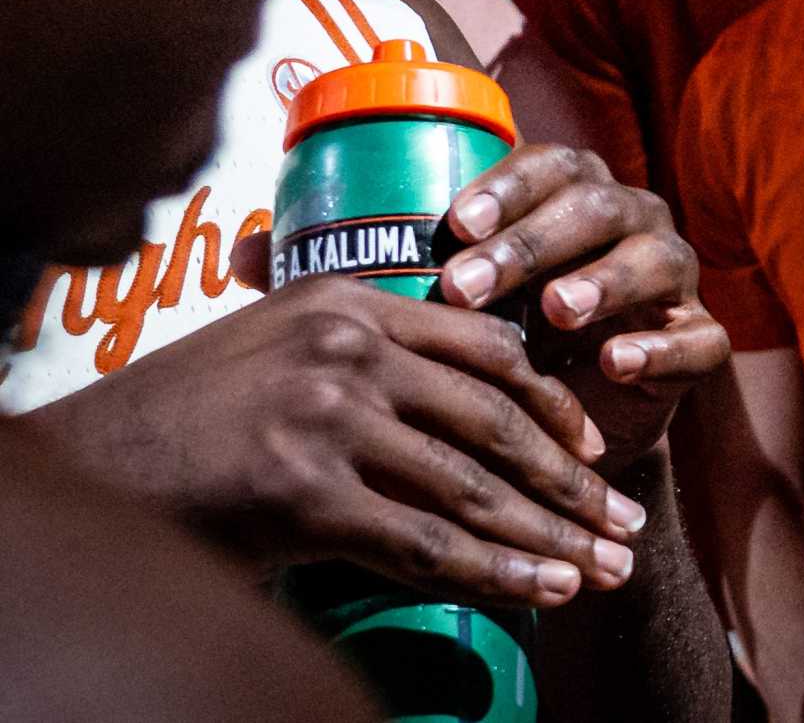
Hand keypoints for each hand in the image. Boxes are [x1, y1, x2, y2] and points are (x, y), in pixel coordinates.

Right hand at [26, 275, 646, 607]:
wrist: (93, 466)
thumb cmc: (188, 414)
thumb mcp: (278, 342)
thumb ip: (364, 349)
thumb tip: (459, 392)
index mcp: (347, 299)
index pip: (487, 348)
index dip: (553, 404)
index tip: (595, 449)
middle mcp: (346, 349)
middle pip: (496, 419)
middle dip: (572, 480)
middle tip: (625, 520)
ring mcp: (327, 417)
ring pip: (473, 486)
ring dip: (550, 536)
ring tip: (604, 568)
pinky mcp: (305, 493)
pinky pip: (427, 542)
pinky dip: (497, 572)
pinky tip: (544, 590)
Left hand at [436, 145, 730, 465]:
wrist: (577, 425)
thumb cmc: (514, 342)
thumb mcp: (471, 303)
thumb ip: (419, 274)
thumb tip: (302, 257)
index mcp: (580, 195)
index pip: (552, 166)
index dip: (507, 188)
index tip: (454, 224)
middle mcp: (635, 223)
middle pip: (596, 206)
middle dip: (530, 243)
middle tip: (470, 284)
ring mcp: (674, 280)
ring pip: (655, 259)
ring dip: (604, 280)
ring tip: (558, 309)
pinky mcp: (701, 341)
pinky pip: (696, 338)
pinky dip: (658, 348)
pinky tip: (616, 361)